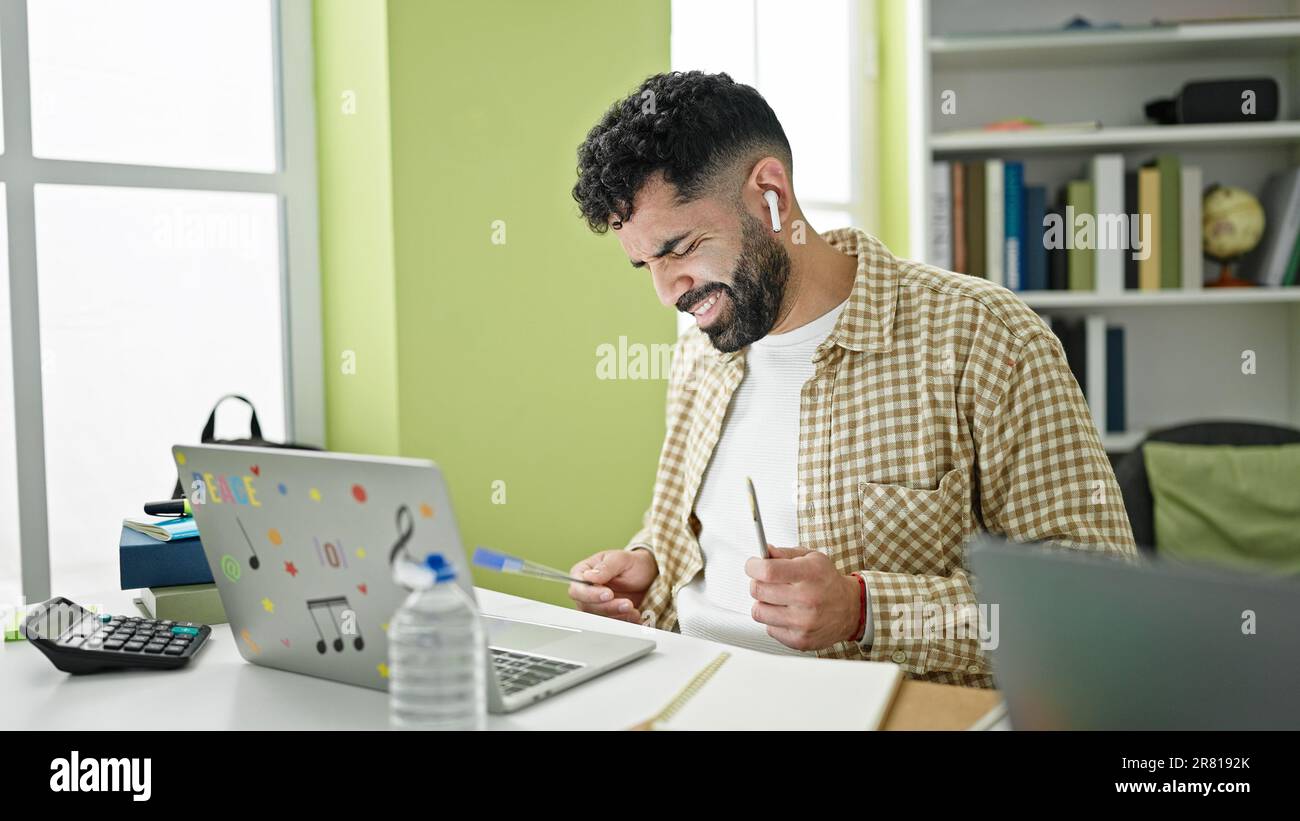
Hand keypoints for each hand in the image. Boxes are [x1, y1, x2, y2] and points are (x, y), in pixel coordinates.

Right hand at [567, 548, 657, 623]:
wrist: (647, 576)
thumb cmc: (631, 564)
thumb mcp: (621, 559)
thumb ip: (605, 567)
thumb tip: (589, 576)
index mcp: (582, 573)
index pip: (578, 589)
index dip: (591, 594)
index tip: (608, 594)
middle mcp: (586, 592)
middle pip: (587, 606)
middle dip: (608, 607)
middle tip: (627, 604)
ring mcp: (595, 606)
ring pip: (598, 618)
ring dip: (617, 615)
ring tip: (633, 609)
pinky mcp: (607, 616)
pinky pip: (610, 625)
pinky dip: (623, 621)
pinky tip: (634, 615)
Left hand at [745, 546, 860, 651]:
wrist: (850, 609)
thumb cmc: (827, 581)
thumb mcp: (811, 558)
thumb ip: (785, 553)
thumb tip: (763, 552)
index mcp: (809, 574)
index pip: (768, 571)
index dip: (753, 566)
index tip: (752, 565)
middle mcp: (807, 599)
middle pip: (758, 590)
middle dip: (757, 583)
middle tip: (766, 582)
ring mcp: (803, 623)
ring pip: (759, 612)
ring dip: (763, 604)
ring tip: (777, 600)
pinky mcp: (800, 640)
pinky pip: (769, 629)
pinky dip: (774, 621)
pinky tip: (787, 614)